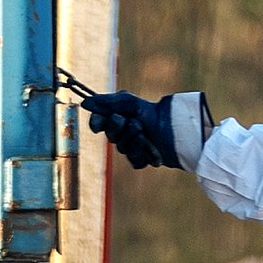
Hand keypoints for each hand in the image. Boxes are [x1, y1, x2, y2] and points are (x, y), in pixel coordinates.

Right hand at [79, 89, 205, 169]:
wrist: (177, 128)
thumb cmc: (154, 113)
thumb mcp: (130, 102)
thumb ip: (108, 102)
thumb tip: (85, 103)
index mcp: (118, 118)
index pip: (99, 122)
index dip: (97, 123)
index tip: (98, 126)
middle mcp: (123, 134)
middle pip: (111, 136)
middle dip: (121, 128)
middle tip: (134, 122)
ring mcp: (133, 148)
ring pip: (123, 148)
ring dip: (134, 139)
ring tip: (145, 133)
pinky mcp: (142, 160)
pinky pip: (135, 160)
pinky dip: (143, 153)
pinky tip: (152, 148)